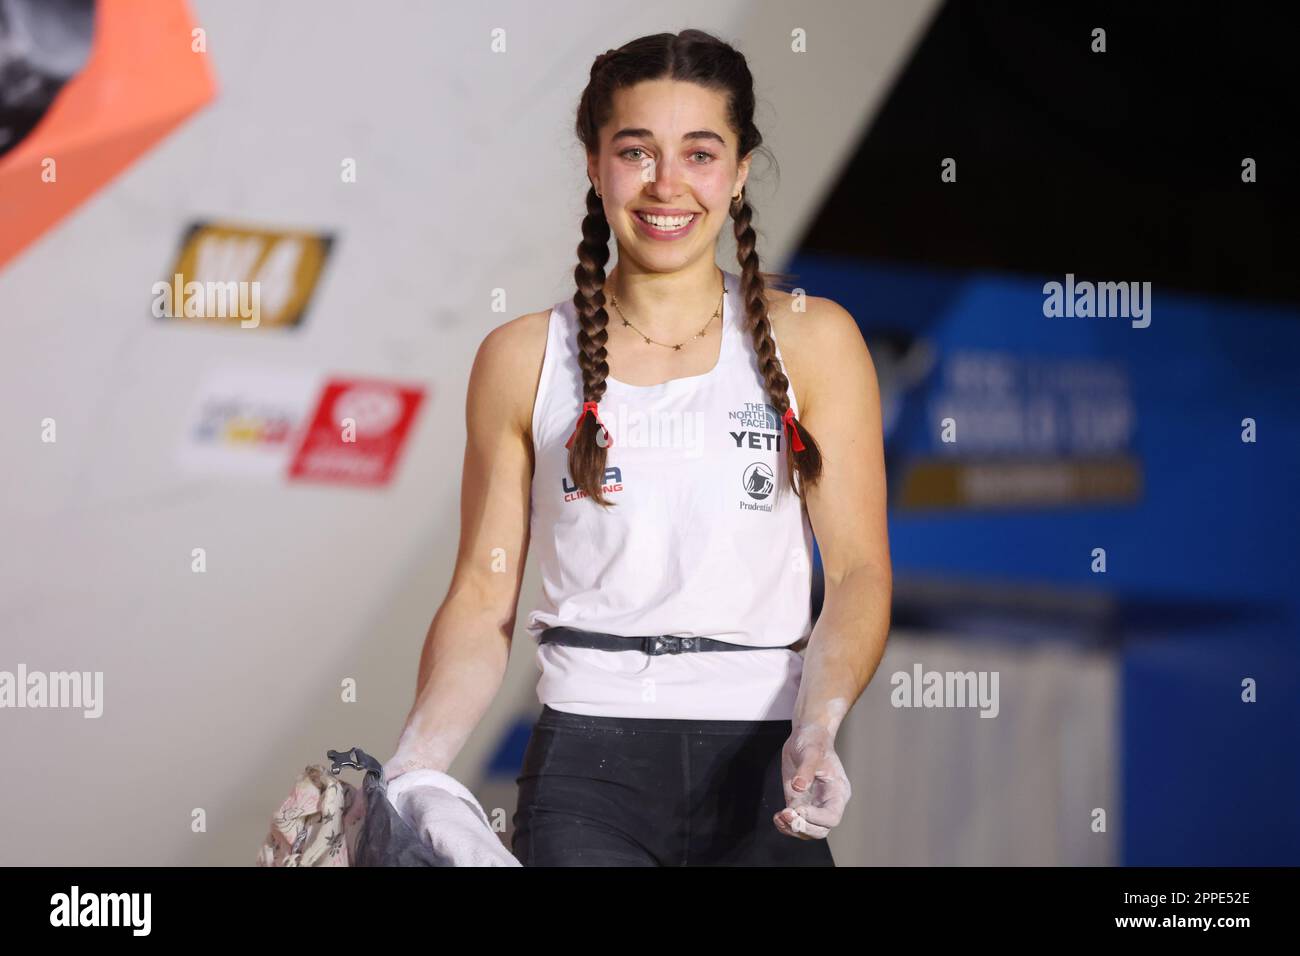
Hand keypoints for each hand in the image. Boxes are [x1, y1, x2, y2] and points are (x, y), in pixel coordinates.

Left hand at [774, 723, 850, 839]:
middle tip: (785, 813)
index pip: (831, 817)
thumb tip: (798, 787)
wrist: (805, 735)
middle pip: (821, 830)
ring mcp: (813, 805)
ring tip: (779, 817)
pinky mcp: (799, 803)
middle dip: (803, 827)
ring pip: (807, 831)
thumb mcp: (811, 752)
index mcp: (838, 792)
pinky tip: (777, 817)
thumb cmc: (814, 741)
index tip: (799, 808)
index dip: (815, 818)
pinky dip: (785, 825)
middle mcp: (828, 803)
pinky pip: (795, 823)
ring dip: (792, 829)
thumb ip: (806, 770)